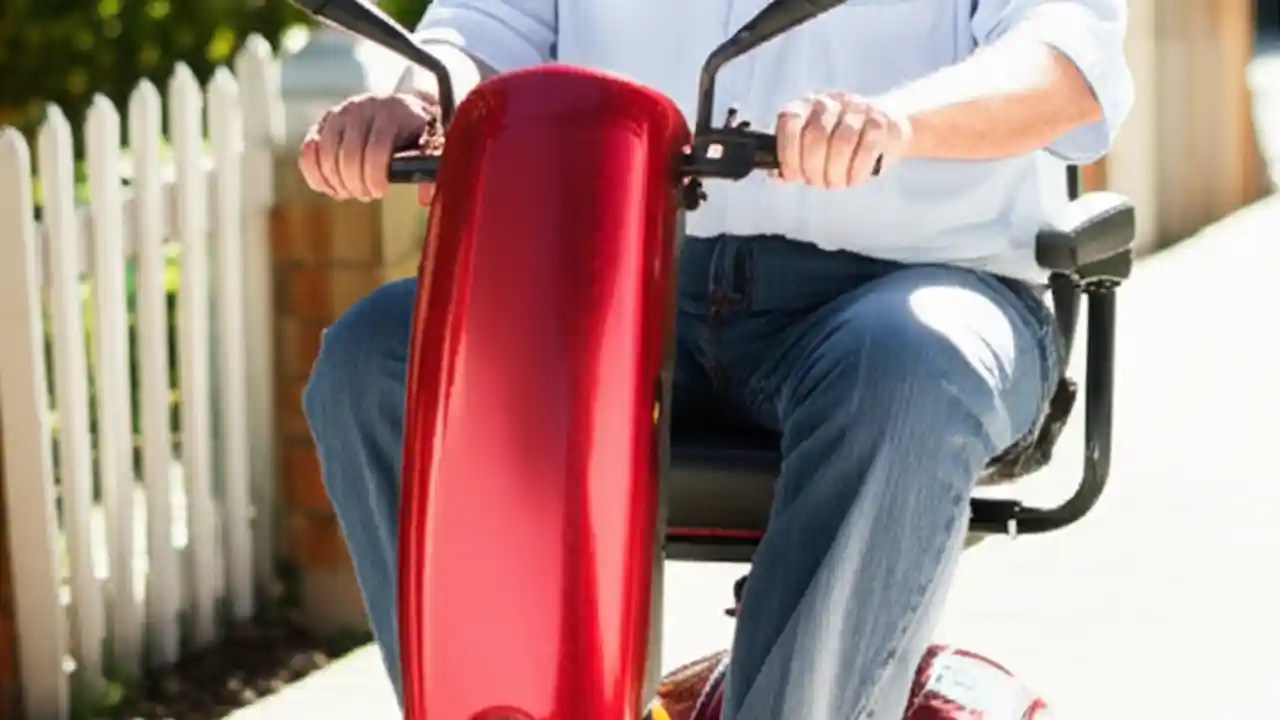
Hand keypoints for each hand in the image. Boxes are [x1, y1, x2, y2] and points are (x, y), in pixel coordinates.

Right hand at [299, 92, 439, 202]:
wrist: (400, 107)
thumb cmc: (417, 135)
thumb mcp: (429, 147)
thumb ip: (430, 171)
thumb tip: (426, 198)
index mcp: (392, 113)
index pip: (376, 149)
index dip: (375, 177)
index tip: (381, 192)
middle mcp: (362, 108)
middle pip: (349, 155)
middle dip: (356, 184)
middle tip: (367, 195)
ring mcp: (338, 113)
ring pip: (326, 155)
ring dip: (337, 182)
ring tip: (351, 192)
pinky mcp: (322, 124)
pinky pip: (309, 151)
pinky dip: (315, 175)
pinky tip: (330, 188)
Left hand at [775, 92, 912, 188]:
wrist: (890, 123)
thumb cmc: (843, 141)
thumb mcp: (814, 146)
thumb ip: (794, 159)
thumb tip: (777, 175)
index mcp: (805, 106)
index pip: (789, 123)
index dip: (787, 154)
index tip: (793, 176)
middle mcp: (829, 103)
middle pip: (815, 137)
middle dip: (814, 169)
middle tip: (819, 182)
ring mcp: (857, 108)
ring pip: (841, 143)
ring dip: (836, 173)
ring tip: (836, 182)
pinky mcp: (882, 121)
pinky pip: (866, 148)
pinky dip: (856, 171)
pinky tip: (853, 178)